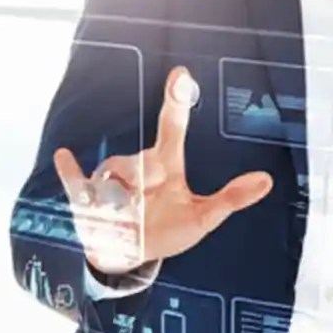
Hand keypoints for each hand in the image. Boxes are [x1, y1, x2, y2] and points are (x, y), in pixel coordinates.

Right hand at [52, 66, 273, 274]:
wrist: (129, 257)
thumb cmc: (167, 230)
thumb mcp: (202, 219)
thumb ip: (231, 199)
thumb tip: (267, 180)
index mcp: (166, 164)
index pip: (172, 126)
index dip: (175, 100)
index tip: (180, 74)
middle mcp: (137, 166)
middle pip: (142, 160)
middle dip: (145, 181)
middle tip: (145, 205)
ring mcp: (108, 181)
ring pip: (115, 176)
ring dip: (120, 201)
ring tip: (125, 220)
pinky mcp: (84, 197)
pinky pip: (75, 179)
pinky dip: (70, 169)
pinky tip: (65, 155)